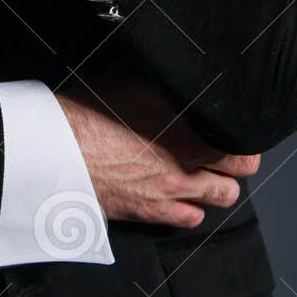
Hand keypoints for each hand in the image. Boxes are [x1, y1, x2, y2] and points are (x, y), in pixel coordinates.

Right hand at [55, 77, 260, 228]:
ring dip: (217, 185)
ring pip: (222, 198)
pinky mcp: (151, 212)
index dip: (243, 137)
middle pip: (239, 173)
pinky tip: (179, 194)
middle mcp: (186, 160)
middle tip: (224, 152)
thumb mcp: (130, 81)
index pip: (242, 144)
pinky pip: (191, 219)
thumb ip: (166, 87)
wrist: (54, 148)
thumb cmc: (85, 111)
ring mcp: (171, 190)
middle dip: (236, 162)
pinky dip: (191, 208)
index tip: (235, 131)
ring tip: (203, 172)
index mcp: (186, 126)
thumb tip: (180, 77)